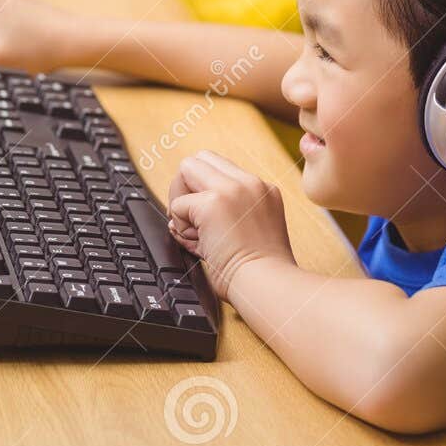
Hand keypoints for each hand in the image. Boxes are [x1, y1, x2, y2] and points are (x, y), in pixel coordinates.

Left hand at [168, 151, 294, 298]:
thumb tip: (180, 213)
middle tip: (190, 220)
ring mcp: (232, 189)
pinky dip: (181, 227)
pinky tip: (200, 244)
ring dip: (182, 204)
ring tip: (199, 234)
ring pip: (185, 170)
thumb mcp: (250, 232)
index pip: (218, 166)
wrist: (268, 286)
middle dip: (185, 187)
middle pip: (198, 159)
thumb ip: (223, 213)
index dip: (201, 188)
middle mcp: (250, 183)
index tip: (202, 215)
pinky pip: (178, 206)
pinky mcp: (213, 203)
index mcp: (262, 189)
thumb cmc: (259, 273)